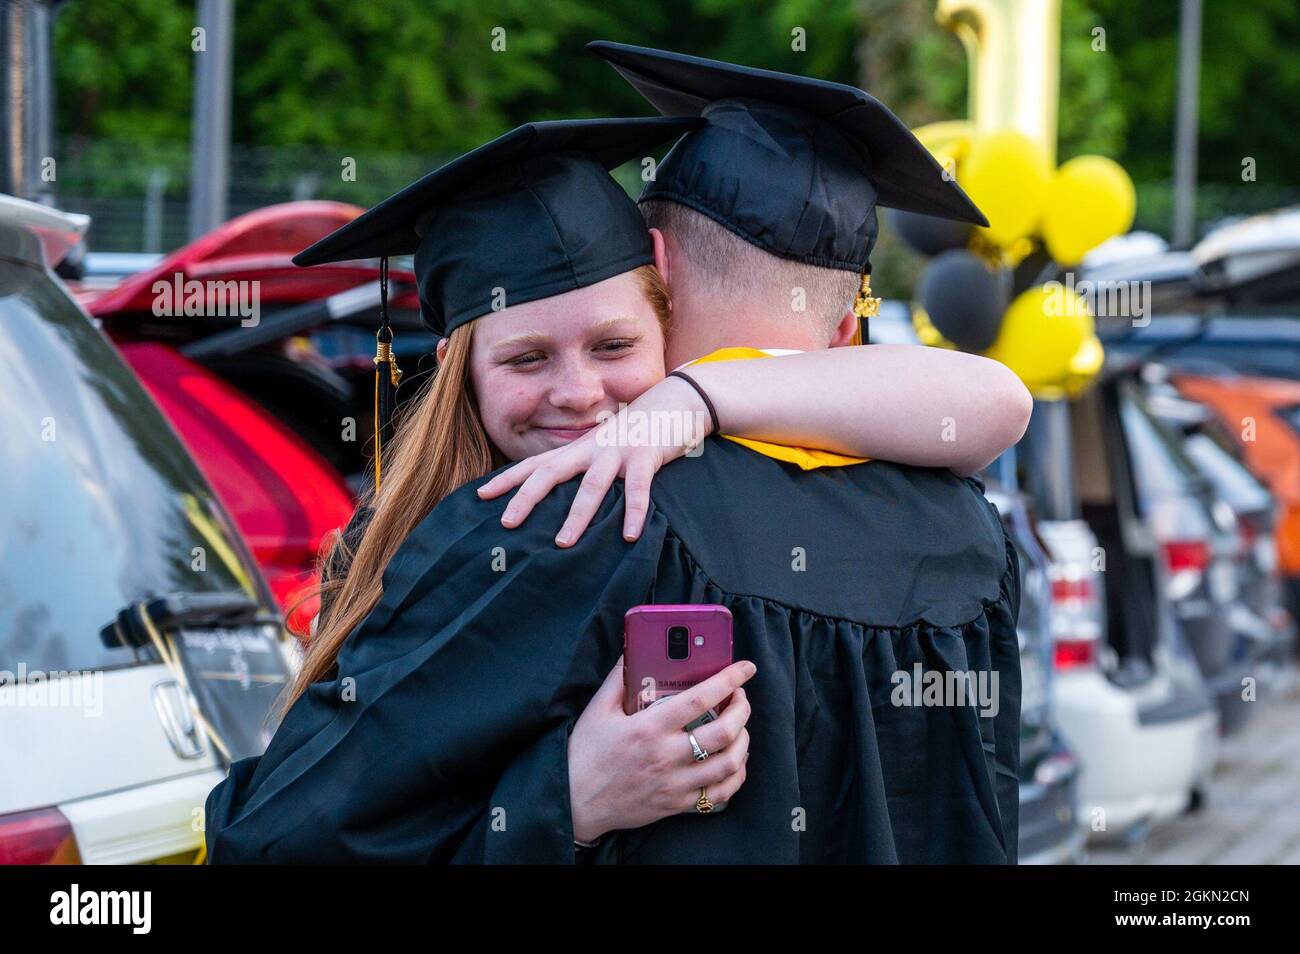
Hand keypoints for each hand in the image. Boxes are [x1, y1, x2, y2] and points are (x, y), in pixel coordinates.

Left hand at [477, 376, 711, 545]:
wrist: (674, 401)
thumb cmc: (635, 433)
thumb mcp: (602, 449)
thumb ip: (584, 470)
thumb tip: (562, 502)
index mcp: (577, 450)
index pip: (535, 464)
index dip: (507, 479)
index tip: (480, 496)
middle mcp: (591, 449)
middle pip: (550, 473)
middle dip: (527, 497)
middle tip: (507, 523)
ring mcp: (617, 451)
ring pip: (592, 485)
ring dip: (577, 515)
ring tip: (563, 543)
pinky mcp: (646, 456)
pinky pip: (639, 488)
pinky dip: (634, 512)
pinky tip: (628, 536)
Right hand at [568, 656, 755, 844]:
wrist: (576, 803)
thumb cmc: (586, 754)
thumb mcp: (598, 710)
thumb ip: (619, 679)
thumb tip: (634, 651)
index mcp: (648, 728)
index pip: (699, 699)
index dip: (728, 680)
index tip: (745, 668)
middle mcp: (666, 756)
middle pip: (723, 732)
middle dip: (742, 709)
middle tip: (740, 697)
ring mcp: (675, 784)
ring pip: (729, 763)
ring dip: (743, 740)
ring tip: (740, 726)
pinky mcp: (677, 805)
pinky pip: (719, 793)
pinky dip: (736, 775)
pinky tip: (734, 760)